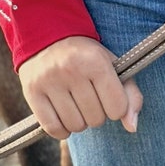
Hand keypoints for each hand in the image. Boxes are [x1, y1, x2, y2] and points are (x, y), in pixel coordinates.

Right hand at [19, 36, 142, 139]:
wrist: (48, 36)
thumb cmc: (86, 56)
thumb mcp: (112, 65)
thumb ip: (130, 94)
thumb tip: (132, 127)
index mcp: (96, 61)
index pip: (117, 108)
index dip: (115, 106)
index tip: (107, 95)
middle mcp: (72, 70)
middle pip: (96, 119)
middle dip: (96, 112)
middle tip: (88, 95)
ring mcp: (50, 81)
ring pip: (76, 126)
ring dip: (79, 121)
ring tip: (75, 102)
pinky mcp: (32, 92)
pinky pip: (53, 129)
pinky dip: (61, 129)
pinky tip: (62, 113)